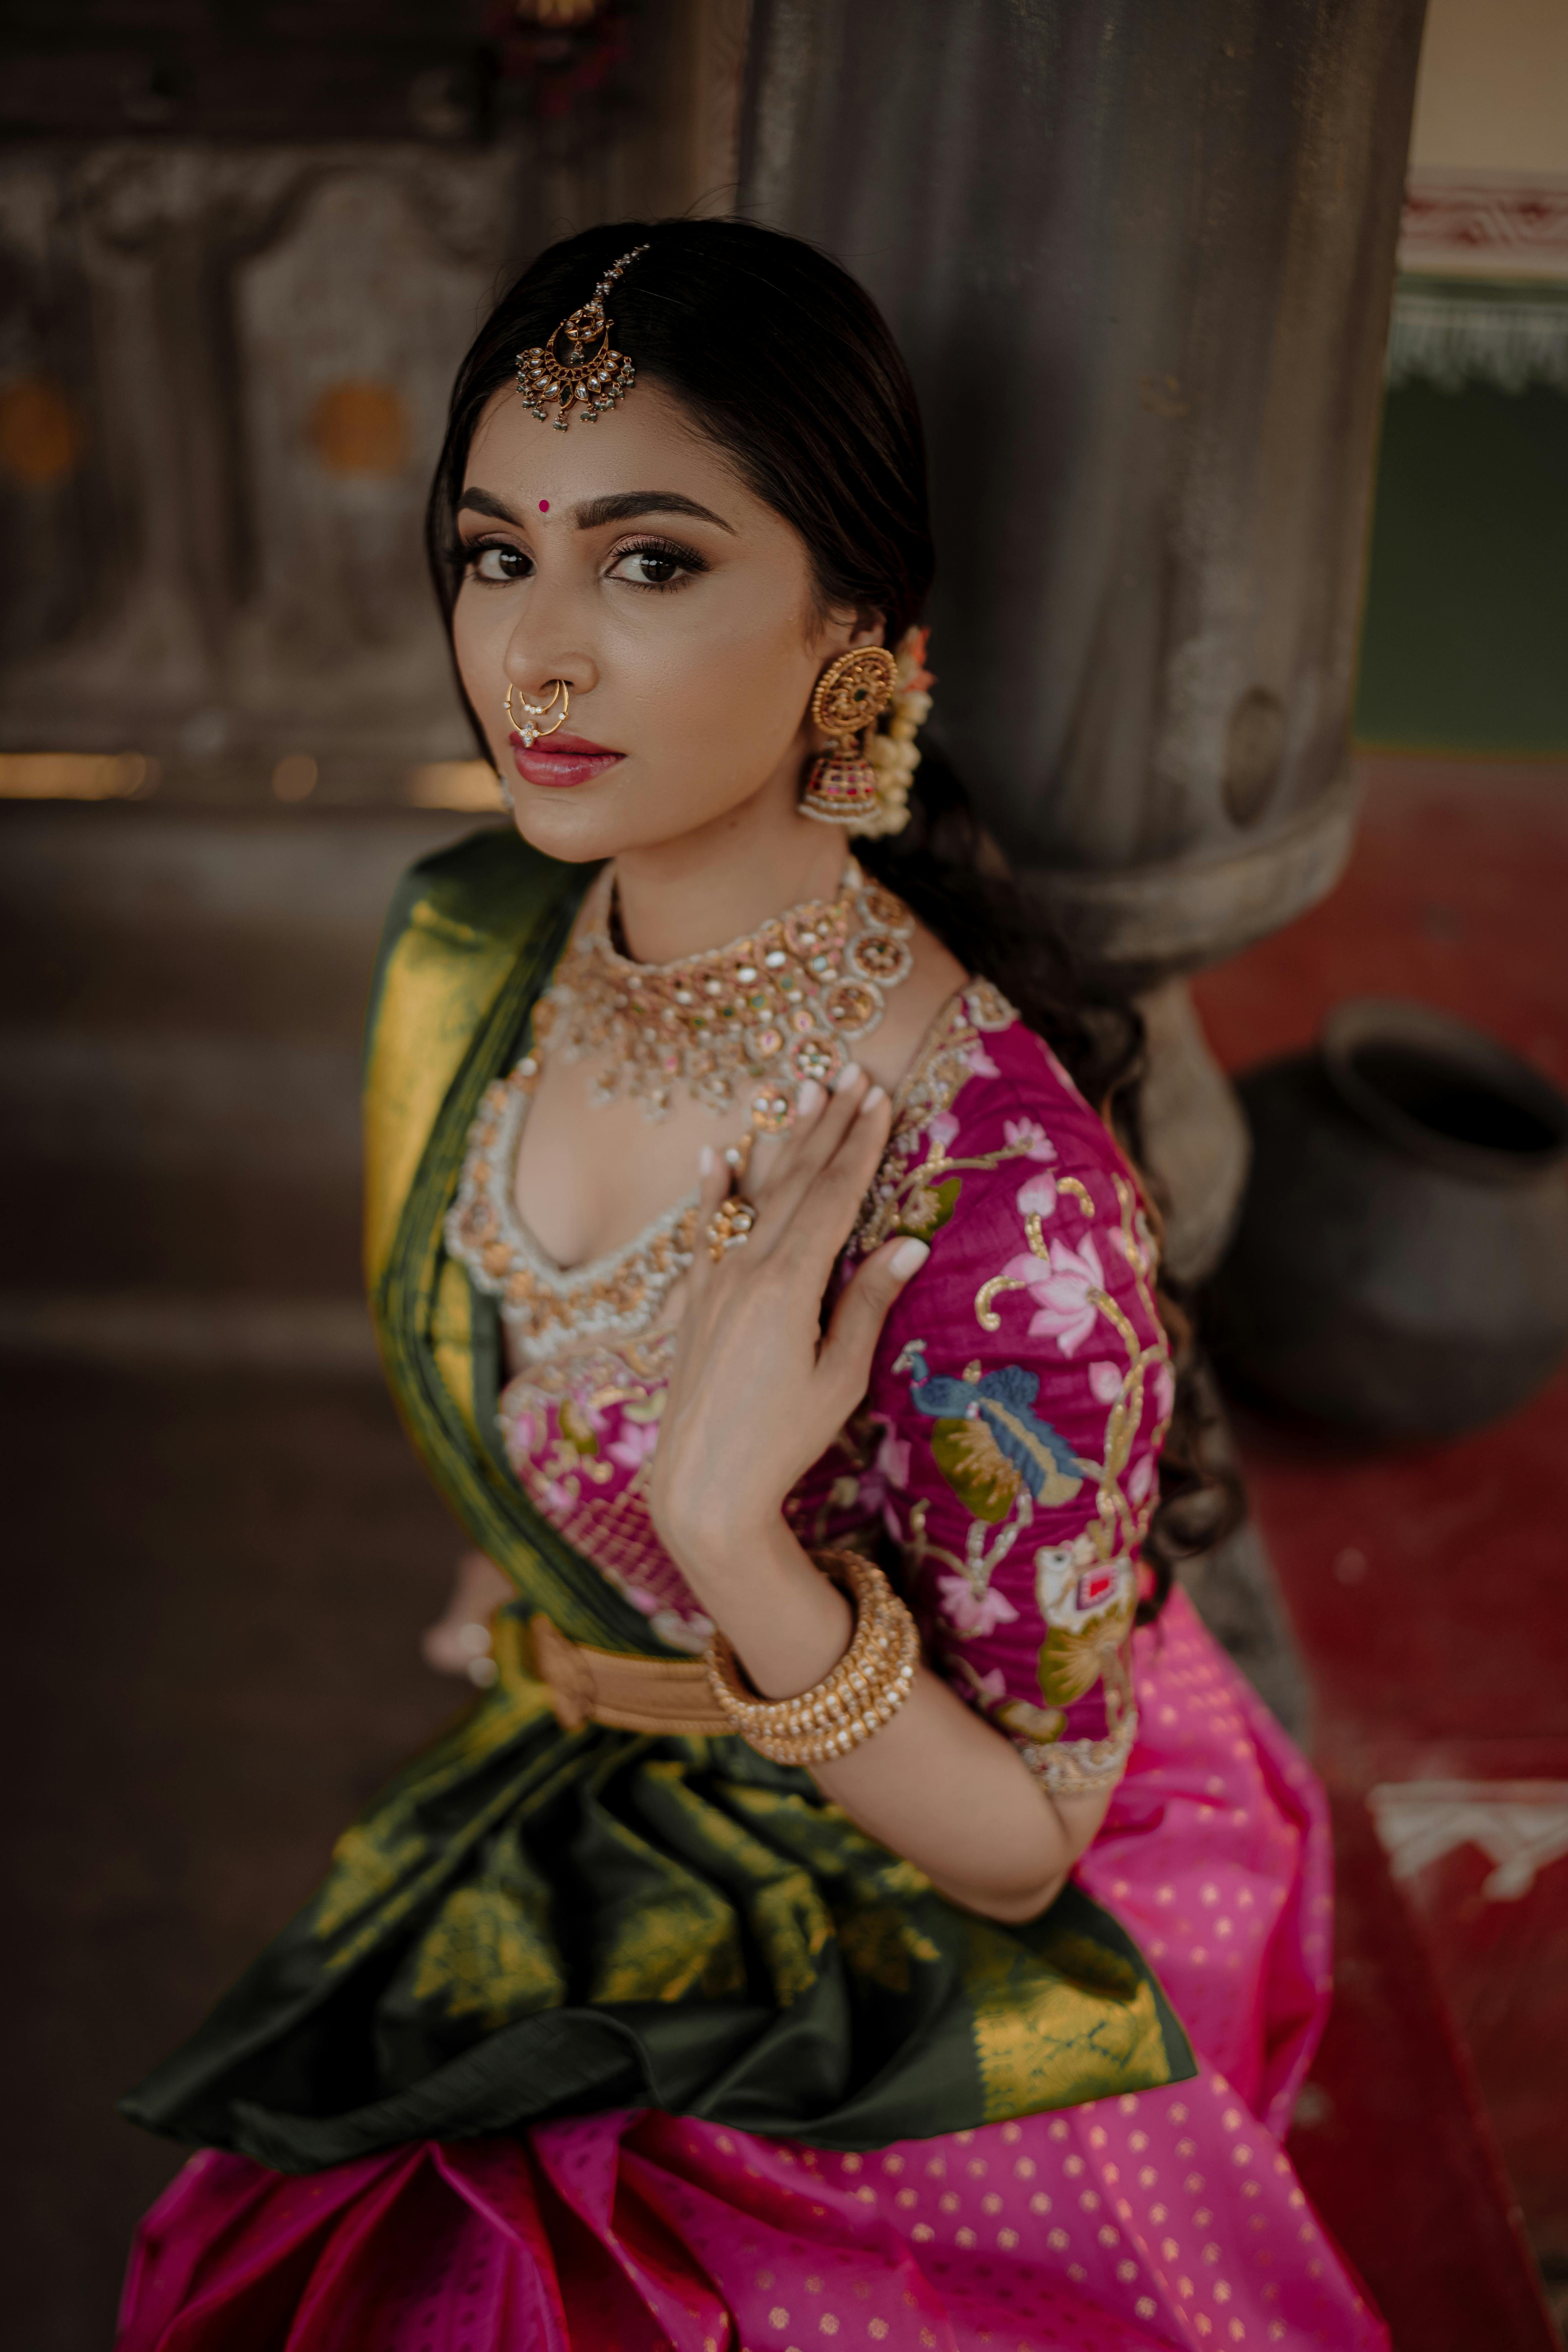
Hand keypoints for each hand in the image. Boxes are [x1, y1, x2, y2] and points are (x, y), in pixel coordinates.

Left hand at [647, 1065, 928, 1582]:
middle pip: (796, 1182)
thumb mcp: (840, 1376)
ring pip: (755, 1195)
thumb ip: (867, 1304)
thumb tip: (909, 1242)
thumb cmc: (783, 1439)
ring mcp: (713, 1282)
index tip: (879, 1097)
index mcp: (787, 1285)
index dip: (859, 1145)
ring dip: (783, 1141)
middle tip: (852, 1073)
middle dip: (829, 1126)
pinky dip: (714, 1191)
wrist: (702, 1485)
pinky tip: (719, 1155)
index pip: (832, 1197)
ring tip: (803, 1090)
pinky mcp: (694, 1302)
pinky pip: (706, 1231)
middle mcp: (746, 1270)